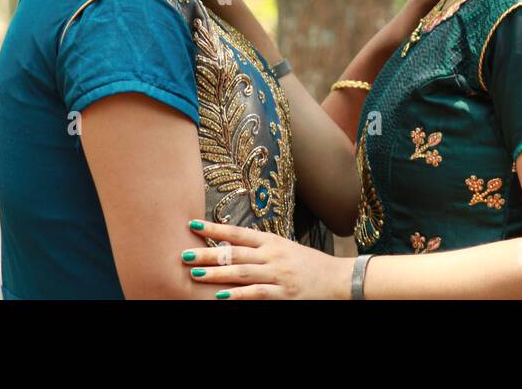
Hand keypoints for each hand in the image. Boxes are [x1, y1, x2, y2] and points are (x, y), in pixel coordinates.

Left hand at [180, 220, 352, 298]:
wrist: (337, 279)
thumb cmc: (308, 264)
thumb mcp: (284, 248)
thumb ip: (259, 247)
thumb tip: (229, 243)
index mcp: (271, 241)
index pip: (237, 232)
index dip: (214, 229)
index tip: (193, 225)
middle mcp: (272, 255)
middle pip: (234, 252)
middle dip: (208, 253)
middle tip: (185, 253)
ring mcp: (277, 275)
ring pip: (241, 272)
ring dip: (217, 273)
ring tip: (195, 273)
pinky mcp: (283, 295)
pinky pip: (257, 294)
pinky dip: (238, 295)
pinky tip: (221, 296)